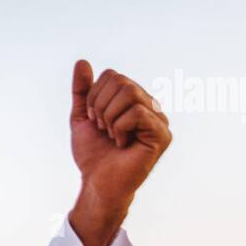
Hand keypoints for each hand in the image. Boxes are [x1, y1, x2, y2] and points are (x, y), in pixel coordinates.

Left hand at [67, 61, 171, 245]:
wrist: (97, 182)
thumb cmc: (93, 154)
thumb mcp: (82, 117)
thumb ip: (82, 90)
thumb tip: (82, 62)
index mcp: (133, 100)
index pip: (112, 76)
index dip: (94, 96)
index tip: (94, 120)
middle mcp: (149, 106)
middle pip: (121, 81)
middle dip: (100, 106)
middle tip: (102, 128)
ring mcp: (159, 120)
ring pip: (130, 94)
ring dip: (109, 117)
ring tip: (112, 136)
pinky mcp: (162, 134)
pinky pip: (138, 112)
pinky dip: (120, 127)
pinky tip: (122, 143)